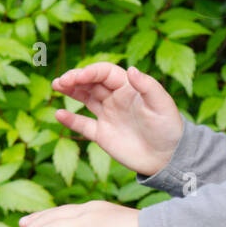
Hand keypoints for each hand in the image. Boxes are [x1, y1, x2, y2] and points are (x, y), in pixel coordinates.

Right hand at [51, 63, 182, 176]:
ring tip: (57, 85)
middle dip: (76, 79)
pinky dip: (70, 120)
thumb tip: (131, 69)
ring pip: (85, 98)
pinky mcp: (103, 134)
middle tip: (61, 81)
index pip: (105, 73)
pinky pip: (83, 124)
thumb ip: (147, 86)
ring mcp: (108, 116)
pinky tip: (58, 114)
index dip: (91, 71)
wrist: (168, 158)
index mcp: (129, 87)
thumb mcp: (162, 104)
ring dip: (70, 91)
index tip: (79, 76)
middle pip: (91, 83)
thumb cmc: (168, 128)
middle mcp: (116, 98)